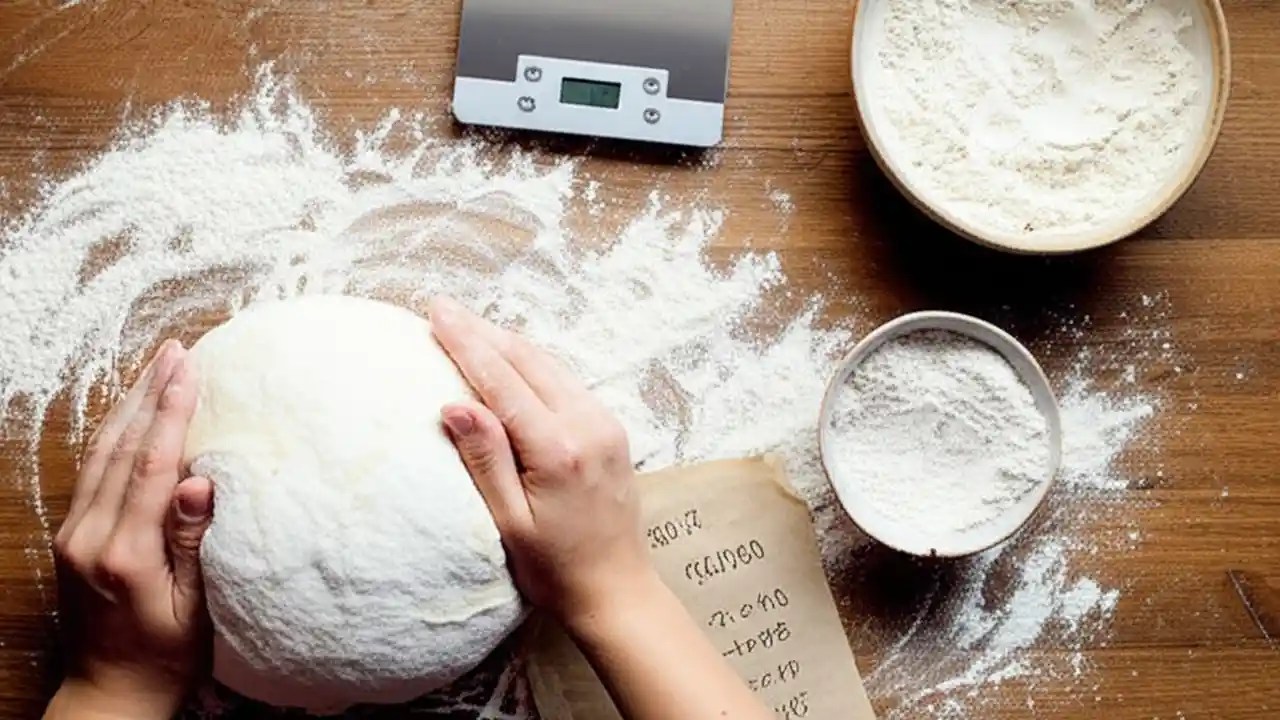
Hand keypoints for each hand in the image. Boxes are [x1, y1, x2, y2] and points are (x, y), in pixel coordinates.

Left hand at [47, 341, 214, 719]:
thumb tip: (199, 482)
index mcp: (124, 553)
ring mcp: (74, 534)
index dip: (171, 413)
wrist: (110, 692)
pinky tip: (132, 412)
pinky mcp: (71, 535)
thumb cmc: (167, 657)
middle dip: (150, 394)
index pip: (151, 466)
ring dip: (131, 405)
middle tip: (176, 350)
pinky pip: (94, 470)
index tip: (189, 369)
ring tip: (157, 367)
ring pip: (103, 453)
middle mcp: (90, 536)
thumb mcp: (194, 607)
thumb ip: (193, 542)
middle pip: (122, 448)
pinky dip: (116, 433)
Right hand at [428, 297, 658, 629]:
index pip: (502, 380)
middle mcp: (589, 426)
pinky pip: (567, 381)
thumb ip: (485, 458)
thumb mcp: (510, 522)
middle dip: (484, 332)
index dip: (467, 342)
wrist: (617, 590)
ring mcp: (605, 424)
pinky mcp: (611, 430)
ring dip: (509, 343)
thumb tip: (455, 403)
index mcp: (559, 449)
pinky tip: (510, 358)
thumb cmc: (556, 568)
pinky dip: (533, 363)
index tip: (437, 313)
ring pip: (551, 365)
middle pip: (529, 360)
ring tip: (470, 325)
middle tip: (444, 309)